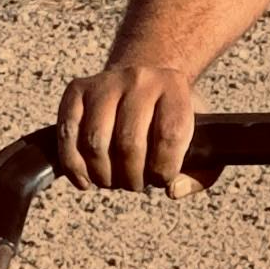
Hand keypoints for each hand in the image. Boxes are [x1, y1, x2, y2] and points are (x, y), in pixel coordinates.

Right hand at [55, 63, 207, 191]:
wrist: (145, 83)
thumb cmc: (172, 120)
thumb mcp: (201, 141)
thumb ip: (201, 173)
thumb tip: (172, 190)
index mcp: (174, 86)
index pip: (169, 135)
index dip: (164, 169)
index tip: (161, 179)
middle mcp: (139, 78)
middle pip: (129, 143)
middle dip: (131, 178)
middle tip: (135, 184)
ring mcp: (105, 82)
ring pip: (95, 142)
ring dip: (104, 176)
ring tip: (114, 181)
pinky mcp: (77, 90)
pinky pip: (68, 134)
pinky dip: (73, 166)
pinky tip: (85, 181)